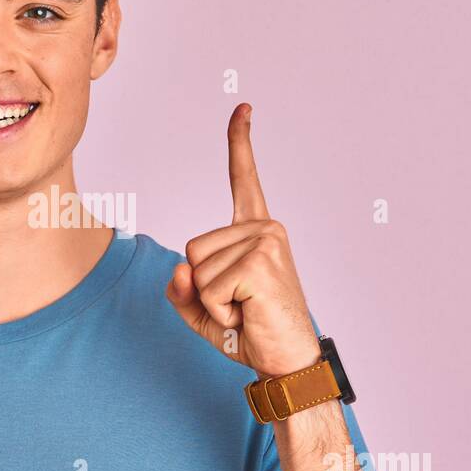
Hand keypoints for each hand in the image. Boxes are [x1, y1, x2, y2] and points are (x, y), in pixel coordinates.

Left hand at [165, 102, 321, 378]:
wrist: (289, 363)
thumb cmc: (251, 332)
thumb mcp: (203, 309)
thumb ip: (181, 287)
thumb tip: (181, 269)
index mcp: (257, 232)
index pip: (244, 179)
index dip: (239, 142)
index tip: (242, 107)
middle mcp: (266, 228)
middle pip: (192, 249)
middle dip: (203, 289)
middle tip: (240, 307)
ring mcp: (266, 241)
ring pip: (196, 269)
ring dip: (212, 303)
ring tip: (245, 312)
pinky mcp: (260, 262)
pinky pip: (206, 287)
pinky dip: (218, 312)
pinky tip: (248, 316)